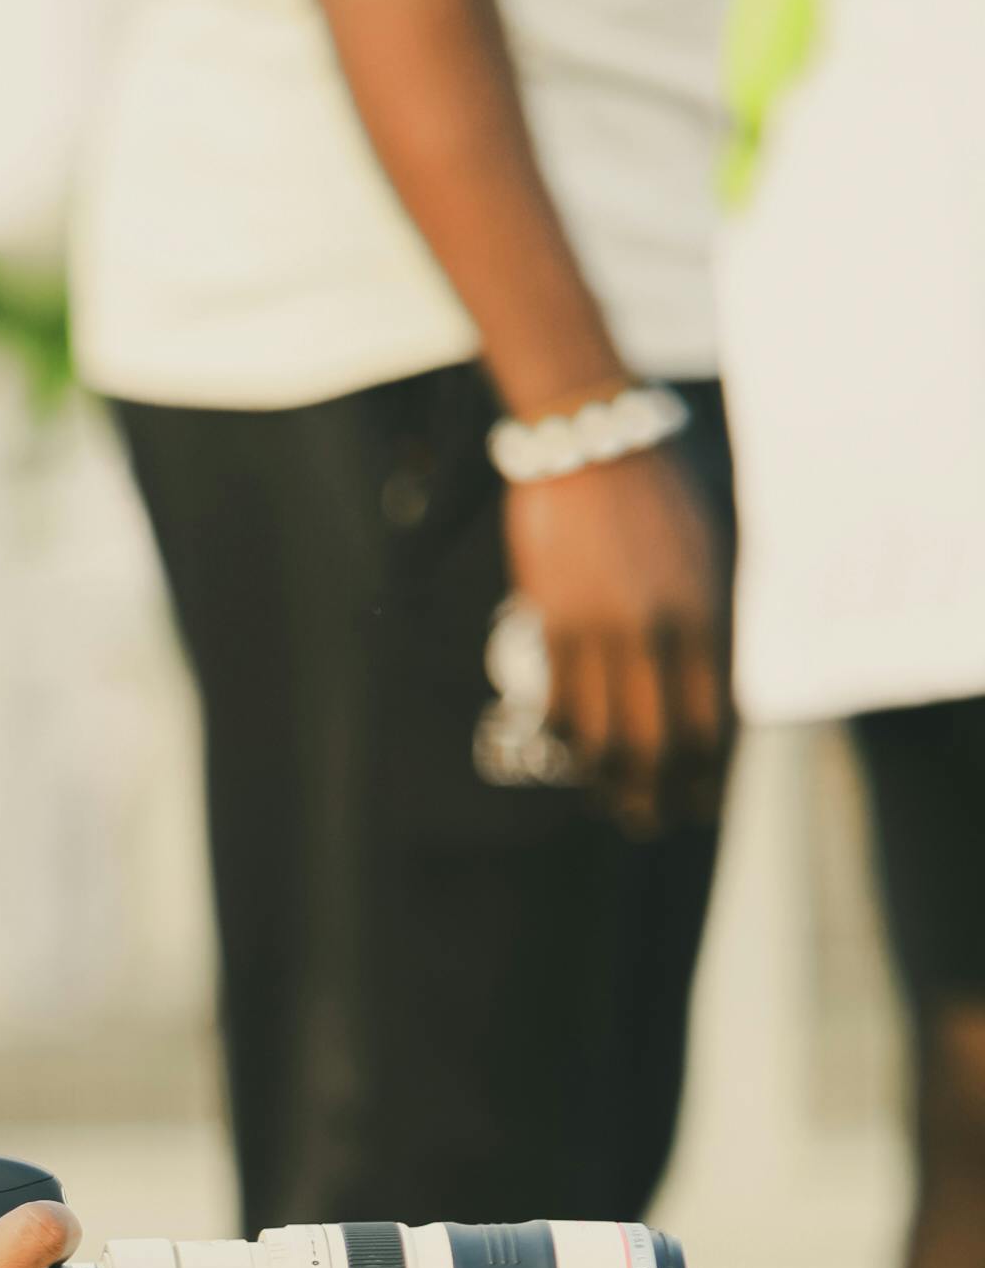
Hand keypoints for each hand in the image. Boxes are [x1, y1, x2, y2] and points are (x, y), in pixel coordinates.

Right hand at [502, 441, 726, 838]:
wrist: (591, 447)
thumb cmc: (661, 494)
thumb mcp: (711, 551)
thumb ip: (715, 622)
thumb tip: (715, 695)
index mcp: (703, 614)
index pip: (712, 720)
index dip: (708, 773)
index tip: (705, 801)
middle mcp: (653, 633)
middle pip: (656, 744)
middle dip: (657, 795)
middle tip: (654, 820)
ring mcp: (598, 633)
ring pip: (601, 735)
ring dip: (607, 781)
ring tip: (613, 801)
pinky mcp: (552, 627)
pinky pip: (558, 705)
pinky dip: (566, 738)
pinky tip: (573, 751)